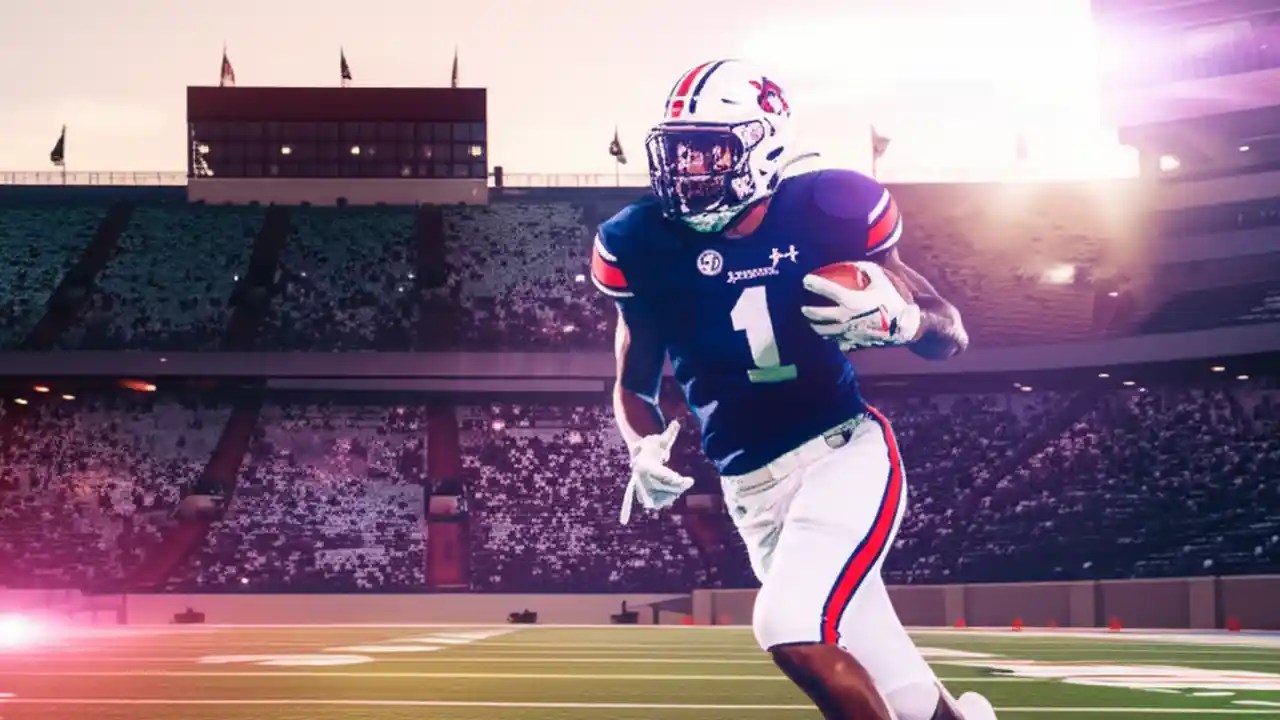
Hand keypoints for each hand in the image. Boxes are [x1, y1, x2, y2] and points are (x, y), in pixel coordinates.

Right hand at [619, 420, 694, 524]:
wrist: (637, 458)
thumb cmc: (651, 447)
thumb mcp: (659, 440)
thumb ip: (669, 433)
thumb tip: (677, 422)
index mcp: (644, 465)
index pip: (661, 475)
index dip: (675, 479)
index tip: (689, 481)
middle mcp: (640, 479)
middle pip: (663, 488)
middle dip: (678, 486)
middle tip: (689, 482)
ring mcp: (641, 489)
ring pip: (660, 499)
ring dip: (673, 494)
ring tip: (681, 485)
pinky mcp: (643, 497)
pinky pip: (656, 504)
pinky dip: (666, 500)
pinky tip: (673, 493)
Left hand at [801, 262, 921, 350]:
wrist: (905, 327)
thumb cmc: (893, 300)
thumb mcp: (881, 279)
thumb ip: (866, 268)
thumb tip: (853, 261)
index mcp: (850, 300)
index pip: (825, 290)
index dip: (813, 283)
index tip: (805, 280)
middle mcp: (845, 318)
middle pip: (818, 315)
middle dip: (807, 310)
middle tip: (803, 306)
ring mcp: (847, 333)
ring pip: (824, 331)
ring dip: (815, 326)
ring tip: (811, 322)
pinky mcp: (853, 343)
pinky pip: (837, 341)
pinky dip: (830, 337)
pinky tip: (828, 334)